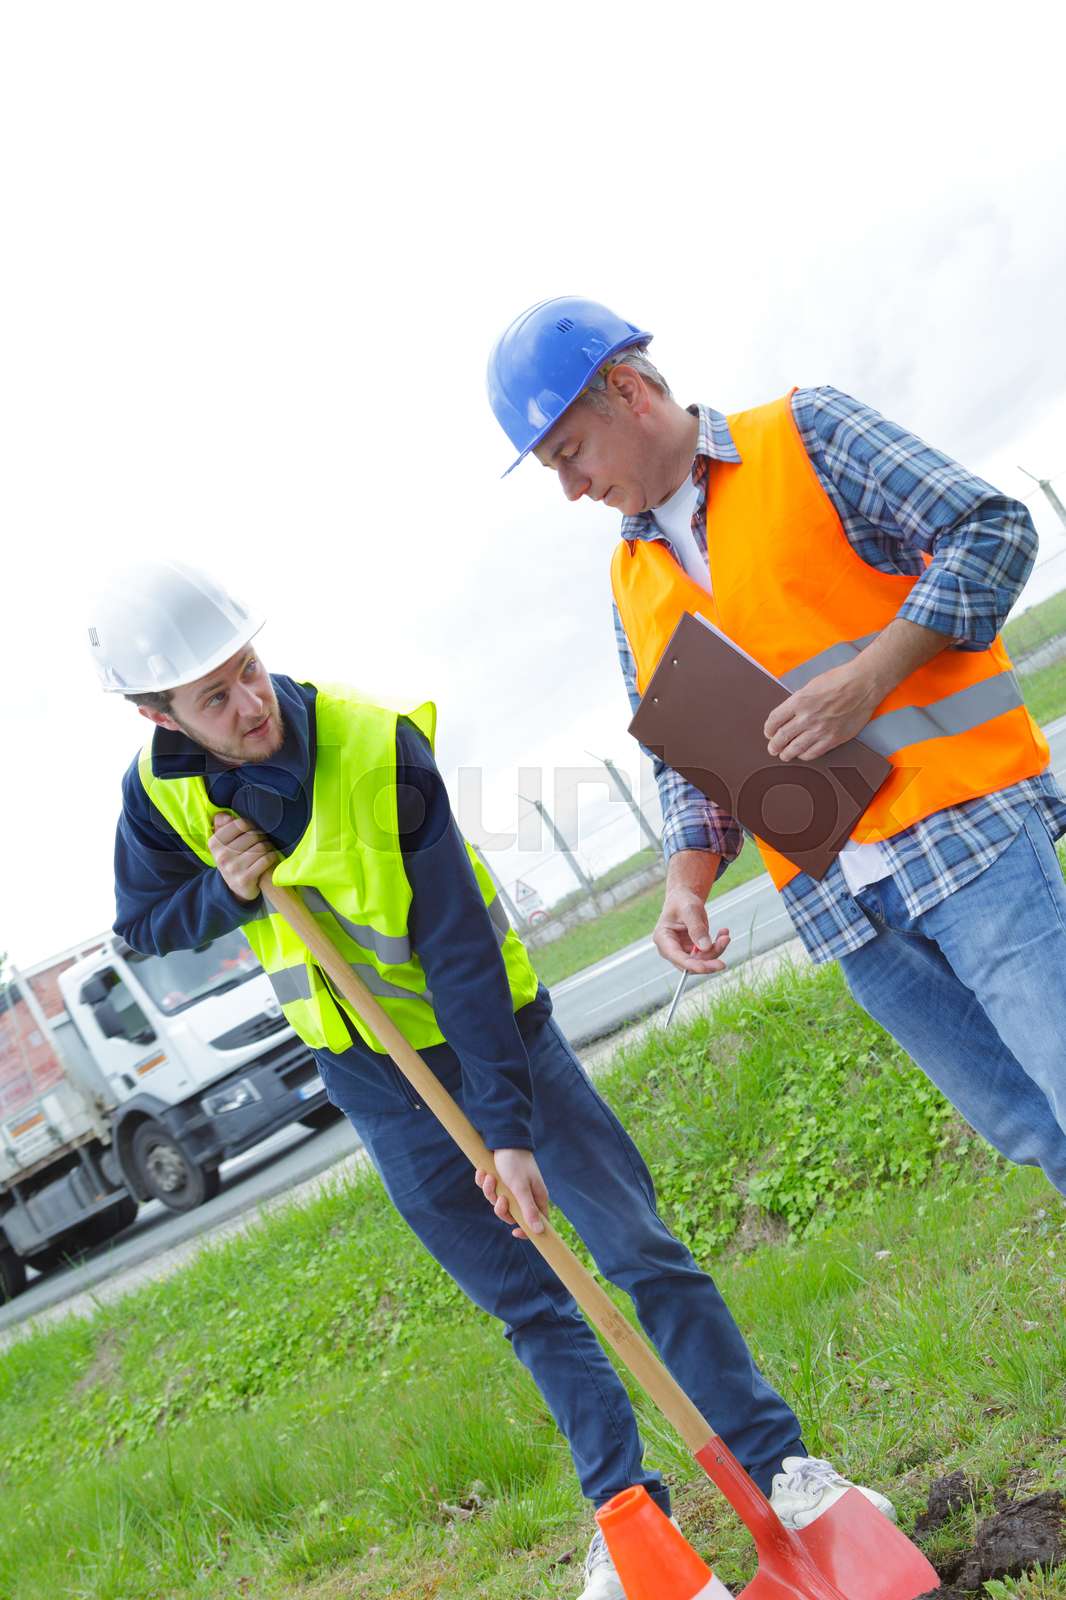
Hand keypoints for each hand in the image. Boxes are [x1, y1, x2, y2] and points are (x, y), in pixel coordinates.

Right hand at [209, 812, 278, 901]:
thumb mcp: (223, 843)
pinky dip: (271, 856)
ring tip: (266, 849)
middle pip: (252, 835)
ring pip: (260, 847)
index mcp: (214, 843)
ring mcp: (233, 868)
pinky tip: (270, 857)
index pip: (240, 824)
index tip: (252, 831)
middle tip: (262, 841)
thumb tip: (225, 816)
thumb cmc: (233, 859)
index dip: (251, 825)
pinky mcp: (245, 879)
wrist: (235, 888)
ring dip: (268, 847)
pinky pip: (265, 859)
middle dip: (261, 837)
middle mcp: (221, 856)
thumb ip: (223, 825)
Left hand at [475, 1150, 549, 1238]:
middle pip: (511, 1214)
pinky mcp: (500, 1181)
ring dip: (490, 1191)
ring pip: (497, 1202)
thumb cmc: (516, 1163)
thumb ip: (529, 1210)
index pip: (536, 1222)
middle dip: (501, 1207)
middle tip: (500, 1197)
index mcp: (536, 1197)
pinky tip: (484, 1172)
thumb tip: (539, 1231)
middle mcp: (524, 1195)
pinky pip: (490, 1190)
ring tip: (490, 1177)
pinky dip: (485, 1182)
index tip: (514, 1232)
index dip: (526, 1230)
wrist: (504, 1139)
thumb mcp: (521, 1188)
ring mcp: (511, 1188)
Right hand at [652, 888, 729, 974]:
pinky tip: (723, 933)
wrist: (685, 900)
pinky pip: (708, 955)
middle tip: (724, 943)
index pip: (676, 957)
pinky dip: (718, 947)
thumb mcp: (690, 910)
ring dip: (716, 950)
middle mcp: (670, 949)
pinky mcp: (693, 952)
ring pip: (702, 961)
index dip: (691, 965)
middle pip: (690, 964)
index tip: (706, 967)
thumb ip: (696, 928)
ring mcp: (682, 952)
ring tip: (725, 935)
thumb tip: (705, 948)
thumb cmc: (683, 902)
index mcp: (662, 938)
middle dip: (709, 959)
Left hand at [764, 660, 880, 761]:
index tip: (768, 732)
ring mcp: (820, 730)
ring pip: (795, 749)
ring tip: (784, 755)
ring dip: (786, 754)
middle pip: (781, 737)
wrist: (863, 684)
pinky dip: (804, 755)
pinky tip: (803, 753)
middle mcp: (807, 717)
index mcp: (798, 701)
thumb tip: (788, 715)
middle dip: (774, 745)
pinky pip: (813, 753)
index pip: (774, 720)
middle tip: (772, 748)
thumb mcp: (811, 686)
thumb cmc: (839, 680)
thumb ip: (798, 701)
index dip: (768, 729)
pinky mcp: (833, 739)